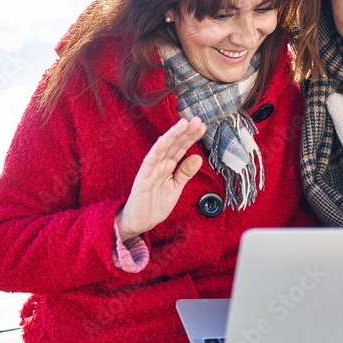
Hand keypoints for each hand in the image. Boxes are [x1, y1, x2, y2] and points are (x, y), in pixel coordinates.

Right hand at [116, 117, 205, 240]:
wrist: (140, 223)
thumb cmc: (154, 204)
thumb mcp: (175, 187)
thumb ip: (185, 172)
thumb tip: (198, 158)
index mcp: (168, 166)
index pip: (181, 148)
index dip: (190, 137)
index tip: (202, 126)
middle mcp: (159, 164)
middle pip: (174, 145)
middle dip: (185, 132)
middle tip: (197, 120)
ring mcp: (150, 170)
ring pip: (162, 149)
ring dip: (172, 135)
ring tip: (183, 123)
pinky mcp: (143, 178)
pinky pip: (150, 161)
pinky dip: (157, 150)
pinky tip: (164, 140)